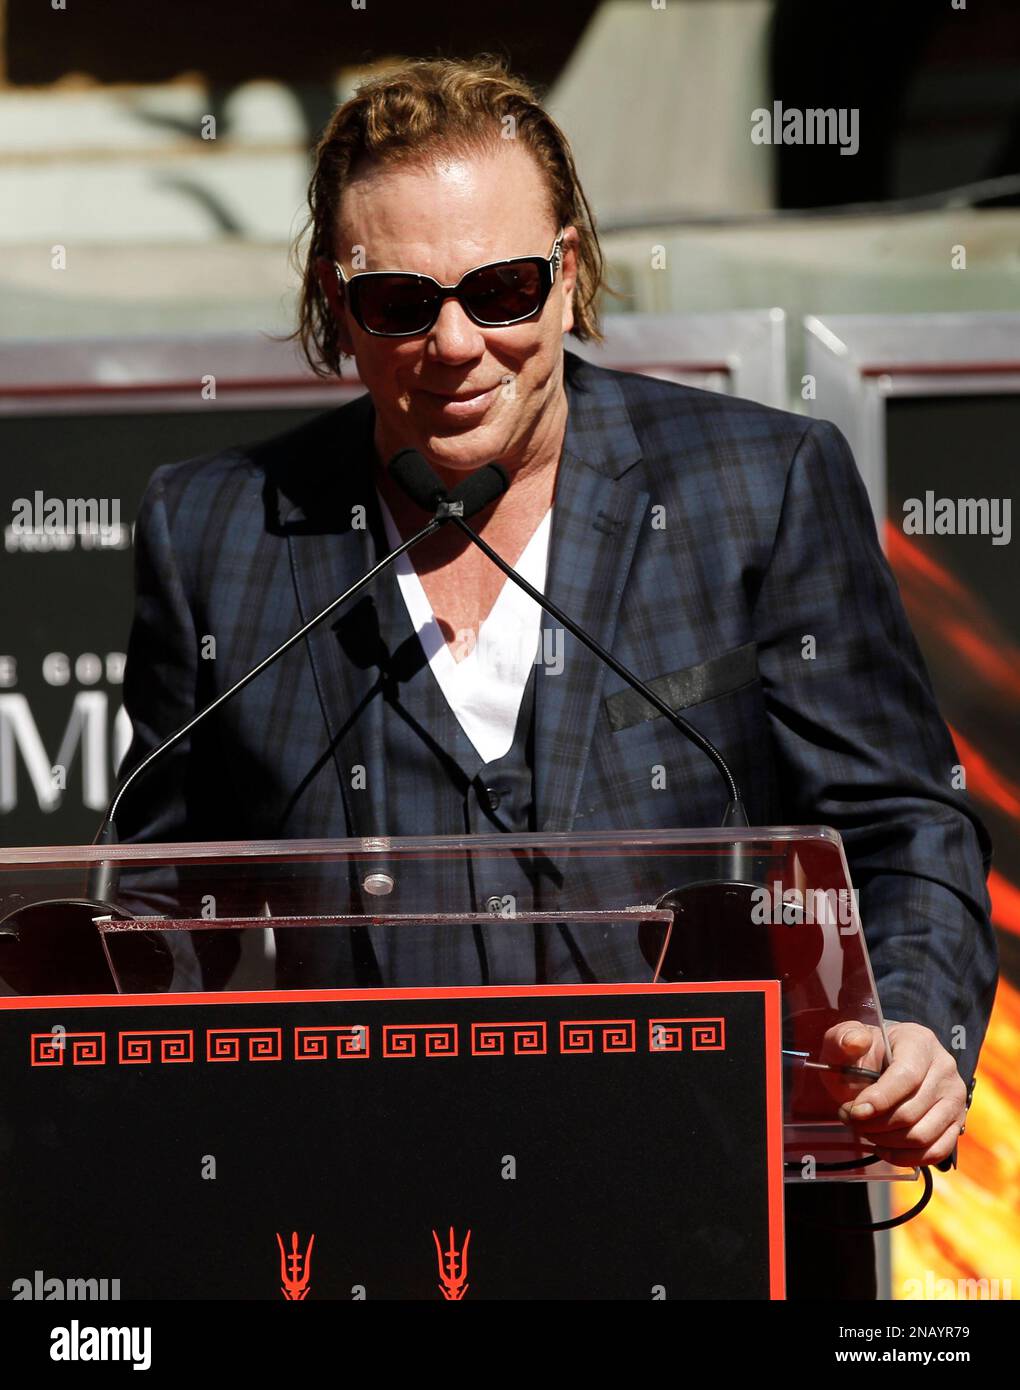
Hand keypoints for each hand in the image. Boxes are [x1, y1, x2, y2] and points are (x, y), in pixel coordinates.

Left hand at [818, 1019, 966, 1166]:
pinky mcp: (956, 1123)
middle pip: (911, 1112)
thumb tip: (855, 1042)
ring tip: (864, 1131)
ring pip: (922, 1136)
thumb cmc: (862, 1056)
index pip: (906, 1077)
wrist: (878, 1067)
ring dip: (886, 1141)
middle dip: (874, 1123)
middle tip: (850, 1119)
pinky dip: (905, 1157)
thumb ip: (843, 1039)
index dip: (879, 1099)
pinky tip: (882, 1148)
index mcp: (919, 1041)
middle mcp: (944, 1068)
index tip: (853, 1111)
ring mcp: (954, 1097)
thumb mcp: (844, 1042)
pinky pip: (936, 1152)